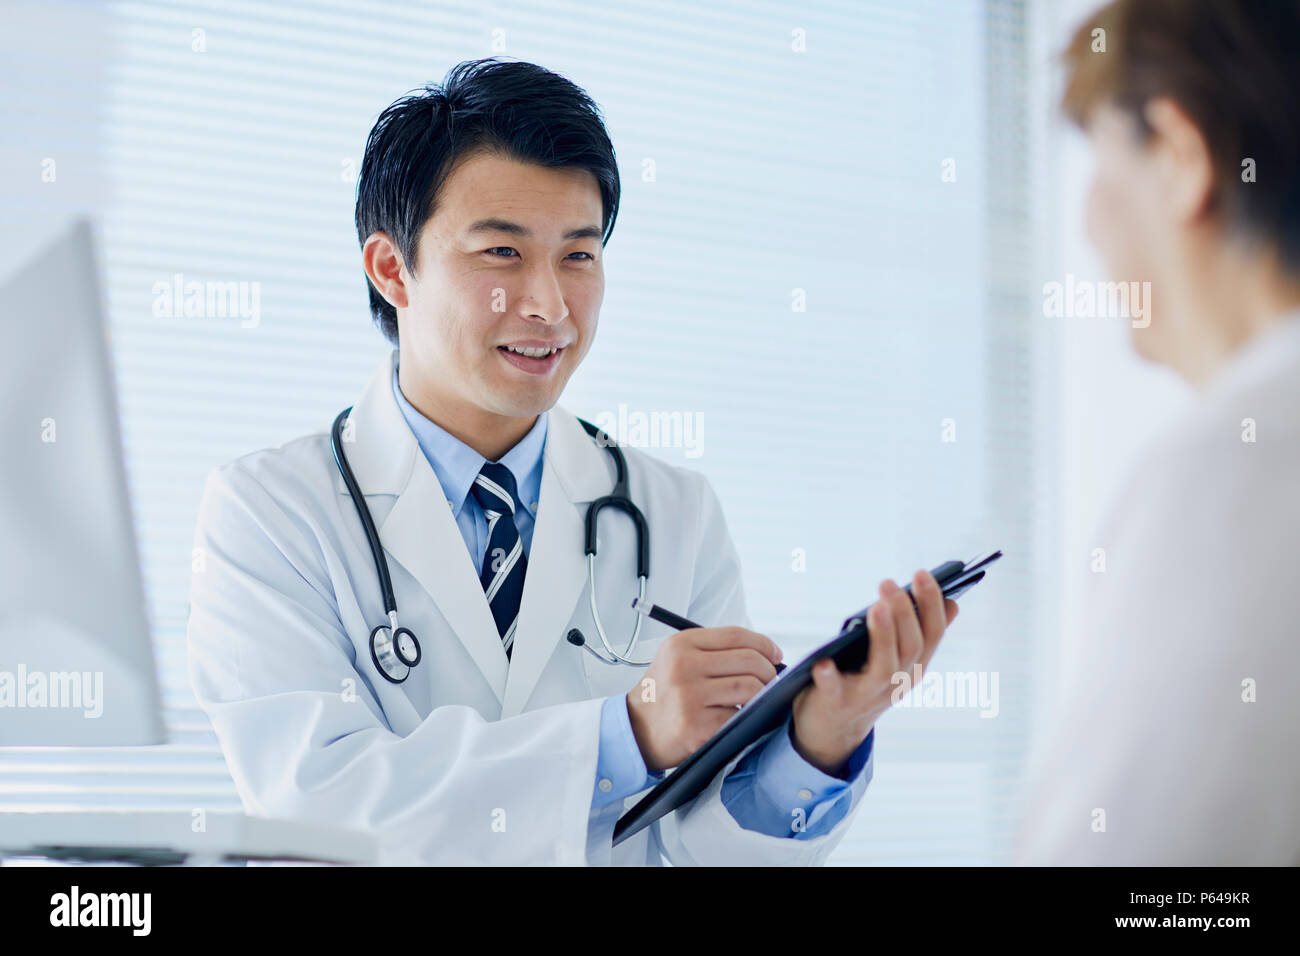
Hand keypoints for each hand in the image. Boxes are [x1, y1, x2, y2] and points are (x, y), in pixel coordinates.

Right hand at [626, 626, 783, 771]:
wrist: (637, 729)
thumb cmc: (667, 693)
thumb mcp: (679, 660)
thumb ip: (715, 651)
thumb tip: (766, 654)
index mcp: (681, 645)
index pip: (736, 635)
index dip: (764, 643)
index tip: (775, 655)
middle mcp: (683, 667)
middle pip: (749, 660)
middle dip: (768, 672)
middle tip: (770, 682)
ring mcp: (689, 697)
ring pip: (750, 688)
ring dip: (760, 696)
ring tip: (755, 701)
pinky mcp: (696, 725)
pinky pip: (738, 716)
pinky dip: (743, 718)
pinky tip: (736, 719)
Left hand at [789, 571, 957, 774]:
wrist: (834, 728)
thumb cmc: (865, 679)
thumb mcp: (898, 659)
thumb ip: (921, 633)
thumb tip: (953, 603)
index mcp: (915, 666)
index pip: (933, 633)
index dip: (931, 604)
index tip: (922, 573)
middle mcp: (898, 682)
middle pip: (910, 646)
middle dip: (903, 612)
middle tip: (889, 583)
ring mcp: (868, 695)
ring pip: (885, 667)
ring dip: (883, 636)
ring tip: (875, 607)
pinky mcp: (837, 703)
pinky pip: (835, 691)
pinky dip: (830, 678)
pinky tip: (823, 662)